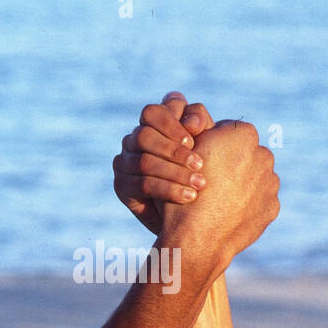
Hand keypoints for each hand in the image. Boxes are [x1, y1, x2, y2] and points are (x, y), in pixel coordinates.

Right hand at [114, 92, 214, 233]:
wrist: (192, 215)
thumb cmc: (202, 171)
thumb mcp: (206, 144)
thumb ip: (200, 126)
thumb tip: (191, 124)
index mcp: (153, 125)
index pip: (152, 113)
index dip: (171, 123)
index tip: (192, 141)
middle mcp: (134, 140)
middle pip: (144, 135)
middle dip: (174, 151)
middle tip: (200, 164)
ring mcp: (124, 162)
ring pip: (144, 162)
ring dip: (175, 173)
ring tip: (199, 184)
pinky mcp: (121, 185)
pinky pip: (142, 184)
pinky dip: (168, 190)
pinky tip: (188, 197)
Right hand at [157, 118, 278, 268]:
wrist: (197, 238)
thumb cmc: (181, 189)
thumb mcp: (183, 150)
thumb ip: (199, 130)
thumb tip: (201, 120)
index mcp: (242, 133)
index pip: (228, 131)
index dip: (211, 144)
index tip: (199, 159)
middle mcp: (263, 154)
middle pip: (245, 153)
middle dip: (231, 162)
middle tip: (207, 180)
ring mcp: (271, 182)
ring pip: (254, 177)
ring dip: (240, 183)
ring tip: (217, 199)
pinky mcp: (272, 207)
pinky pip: (259, 200)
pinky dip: (247, 204)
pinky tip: (227, 212)